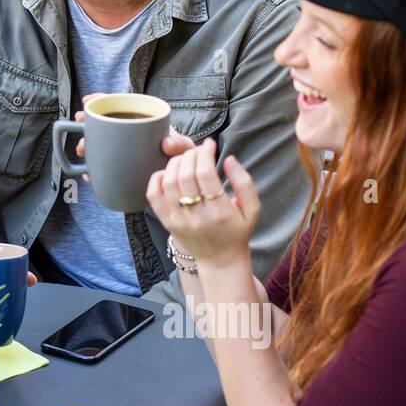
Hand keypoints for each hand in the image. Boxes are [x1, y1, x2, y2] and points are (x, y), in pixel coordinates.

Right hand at [74, 93, 195, 170]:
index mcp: (141, 123)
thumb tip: (165, 143)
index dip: (101, 100)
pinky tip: (88, 173)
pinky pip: (102, 168)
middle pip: (103, 126)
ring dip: (86, 145)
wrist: (181, 181)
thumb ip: (180, 144)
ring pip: (98, 147)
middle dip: (87, 123)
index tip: (88, 100)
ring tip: (82, 149)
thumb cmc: (182, 158)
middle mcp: (128, 137)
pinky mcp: (119, 172)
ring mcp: (122, 154)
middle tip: (80, 122)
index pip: (119, 106)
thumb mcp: (184, 148)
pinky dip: (93, 170)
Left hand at [146, 138, 258, 267]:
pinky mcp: (167, 222)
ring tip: (186, 159)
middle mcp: (197, 217)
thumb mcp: (252, 209)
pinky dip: (157, 178)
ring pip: (169, 182)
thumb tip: (229, 159)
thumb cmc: (238, 231)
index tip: (210, 144)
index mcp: (220, 212)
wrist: (220, 260)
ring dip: (175, 163)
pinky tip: (168, 172)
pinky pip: (153, 196)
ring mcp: (179, 220)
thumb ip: (244, 182)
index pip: (206, 174)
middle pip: (186, 175)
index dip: (205, 154)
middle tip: (198, 150)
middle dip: (191, 155)